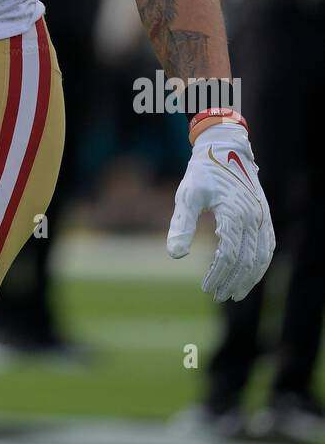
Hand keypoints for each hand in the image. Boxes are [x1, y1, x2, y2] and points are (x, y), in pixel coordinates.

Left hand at [167, 123, 274, 301]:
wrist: (224, 147)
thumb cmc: (202, 171)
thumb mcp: (187, 195)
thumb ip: (182, 225)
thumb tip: (175, 255)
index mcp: (234, 213)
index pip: (229, 255)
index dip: (218, 275)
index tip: (206, 288)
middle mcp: (253, 217)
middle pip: (247, 260)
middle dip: (233, 282)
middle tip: (218, 296)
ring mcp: (262, 217)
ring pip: (262, 257)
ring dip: (250, 278)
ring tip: (235, 293)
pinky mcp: (265, 215)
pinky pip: (268, 246)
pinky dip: (261, 264)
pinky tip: (250, 275)